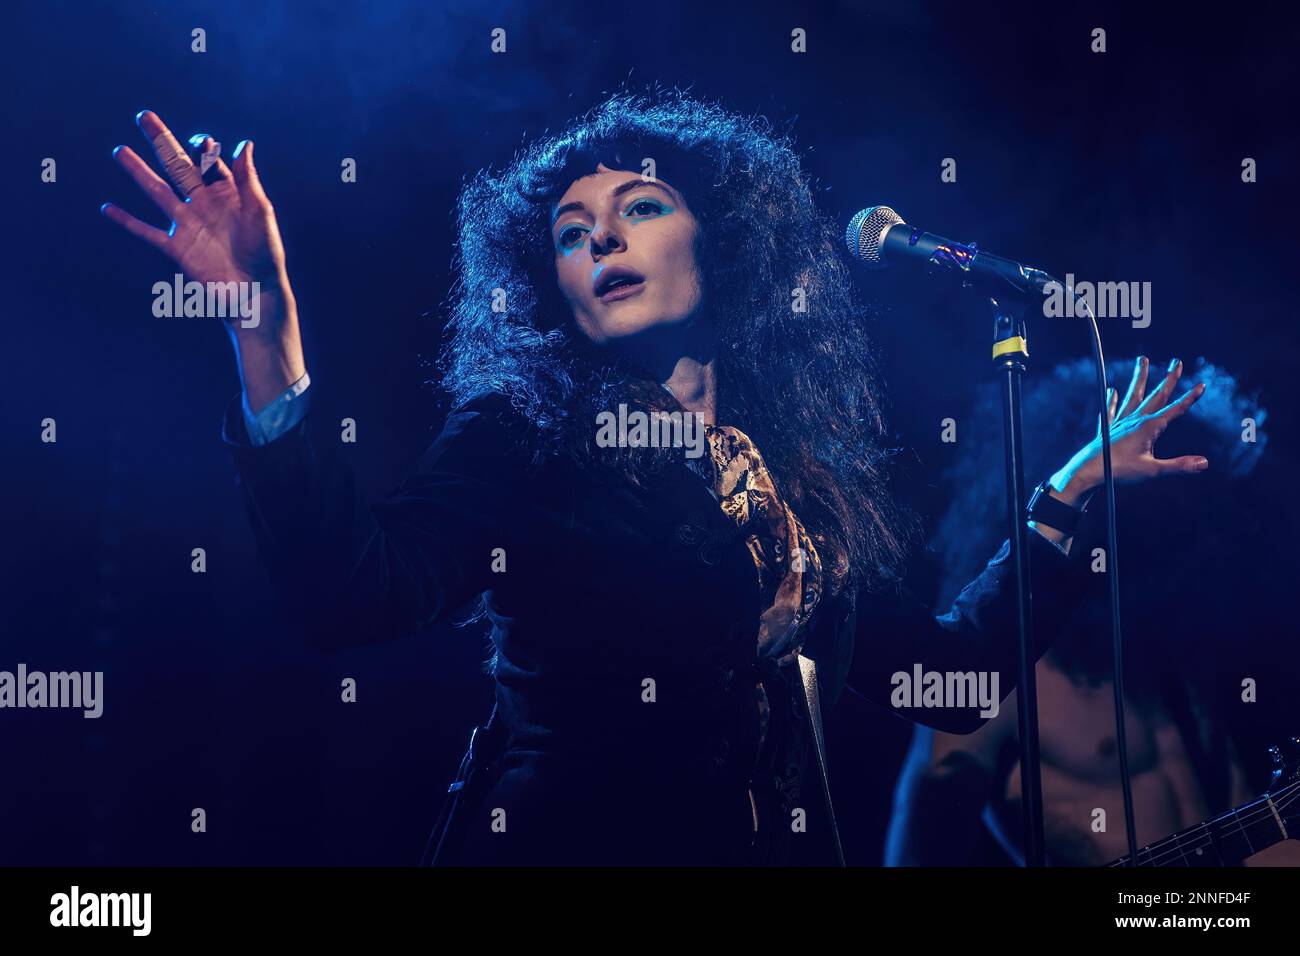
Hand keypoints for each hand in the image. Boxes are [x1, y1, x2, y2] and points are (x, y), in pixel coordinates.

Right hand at [101, 110, 304, 408]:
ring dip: (138, 171)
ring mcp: (188, 224)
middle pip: (177, 165)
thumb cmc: (265, 252)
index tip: (201, 142)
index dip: (202, 146)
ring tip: (119, 151)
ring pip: (157, 191)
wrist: (255, 292)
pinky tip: (108, 209)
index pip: (208, 160)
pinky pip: (147, 232)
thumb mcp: (260, 211)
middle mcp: (203, 203)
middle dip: (161, 141)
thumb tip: (244, 142)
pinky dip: (128, 222)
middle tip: (143, 116)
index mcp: (227, 193)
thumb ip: (247, 178)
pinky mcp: (177, 248)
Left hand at [1051, 356, 1208, 501]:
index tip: (1201, 385)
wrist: (1088, 471)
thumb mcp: (1153, 470)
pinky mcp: (1107, 428)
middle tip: (1177, 362)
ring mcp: (1120, 422)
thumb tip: (1204, 463)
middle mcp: (1135, 420)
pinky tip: (1111, 391)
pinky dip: (1112, 400)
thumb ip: (1179, 465)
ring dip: (1140, 377)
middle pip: (1156, 395)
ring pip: (1133, 395)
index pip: (1175, 409)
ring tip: (1142, 359)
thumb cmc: (1120, 471)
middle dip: (1169, 379)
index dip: (1190, 398)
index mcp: (1149, 427)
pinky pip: (1111, 411)